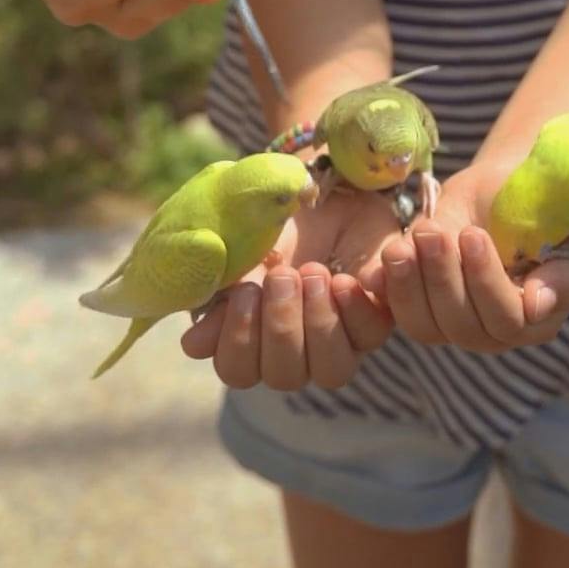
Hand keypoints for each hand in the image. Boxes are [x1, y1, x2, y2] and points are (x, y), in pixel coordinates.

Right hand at [180, 185, 396, 390]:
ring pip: (332, 370)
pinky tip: (345, 278)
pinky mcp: (374, 318)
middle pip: (286, 376)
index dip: (239, 340)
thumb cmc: (273, 226)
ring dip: (320, 322)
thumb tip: (194, 345)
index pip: (239, 371)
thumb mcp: (242, 252)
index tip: (244, 291)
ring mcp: (337, 338)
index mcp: (254, 337)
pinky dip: (356, 309)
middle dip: (281, 326)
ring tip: (315, 273)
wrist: (323, 192)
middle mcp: (295, 349)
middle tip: (283, 275)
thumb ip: (220, 298)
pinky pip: (371, 336)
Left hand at [357, 163, 568, 354]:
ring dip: (410, 284)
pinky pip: (400, 313)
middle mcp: (500, 331)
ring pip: (427, 326)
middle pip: (464, 326)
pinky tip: (379, 263)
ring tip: (402, 243)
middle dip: (443, 277)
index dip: (487, 282)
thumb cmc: (533, 201)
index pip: (510, 318)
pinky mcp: (424, 312)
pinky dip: (387, 289)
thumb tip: (536, 307)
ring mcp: (460, 326)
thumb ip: (558, 267)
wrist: (498, 191)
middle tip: (430, 231)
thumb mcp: (554, 225)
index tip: (472, 235)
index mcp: (542, 313)